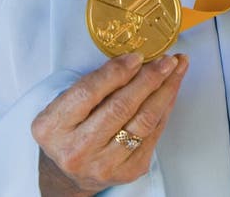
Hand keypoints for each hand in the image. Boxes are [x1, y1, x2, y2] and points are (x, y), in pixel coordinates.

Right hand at [32, 52, 188, 195]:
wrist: (68, 171)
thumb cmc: (69, 127)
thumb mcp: (65, 101)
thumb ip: (94, 82)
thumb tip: (134, 60)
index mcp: (54, 126)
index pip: (88, 92)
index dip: (116, 72)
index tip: (138, 56)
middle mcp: (77, 150)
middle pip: (120, 107)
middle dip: (149, 79)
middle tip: (167, 60)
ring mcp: (103, 165)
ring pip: (142, 122)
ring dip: (164, 91)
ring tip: (176, 70)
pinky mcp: (127, 173)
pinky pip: (153, 135)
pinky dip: (164, 109)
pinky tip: (169, 91)